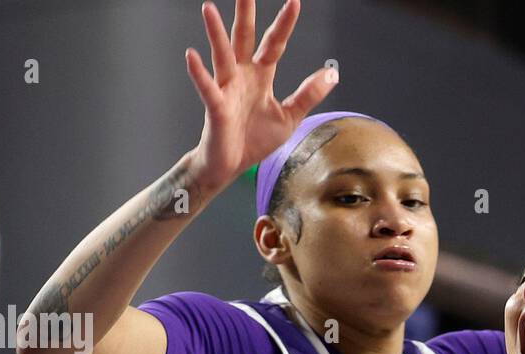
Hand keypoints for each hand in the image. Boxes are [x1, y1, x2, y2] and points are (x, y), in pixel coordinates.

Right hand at [184, 0, 337, 191]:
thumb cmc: (254, 140)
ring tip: (209, 9)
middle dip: (246, 14)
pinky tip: (192, 55)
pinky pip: (207, 87)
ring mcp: (227, 89)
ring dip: (216, 33)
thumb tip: (332, 74)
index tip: (294, 1)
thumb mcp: (289, 117)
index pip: (275, 44)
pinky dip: (199, 73)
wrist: (231, 167)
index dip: (284, 24)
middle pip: (244, 38)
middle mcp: (242, 76)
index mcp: (261, 76)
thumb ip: (308, 95)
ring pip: (222, 56)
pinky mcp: (216, 107)